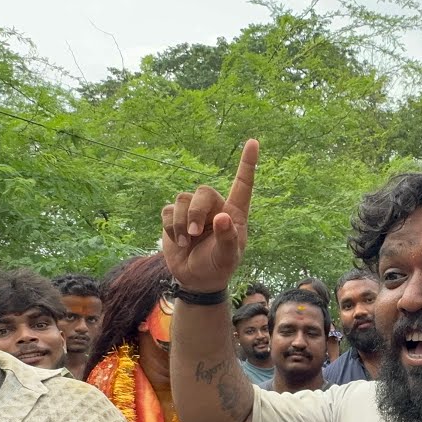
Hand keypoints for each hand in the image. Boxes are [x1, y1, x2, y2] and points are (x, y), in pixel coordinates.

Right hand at [160, 139, 258, 292]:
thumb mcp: (227, 257)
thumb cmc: (218, 266)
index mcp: (234, 212)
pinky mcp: (175, 217)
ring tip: (186, 241)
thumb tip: (222, 218)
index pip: (242, 184)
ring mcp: (193, 211)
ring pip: (182, 200)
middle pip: (202, 192)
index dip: (248, 163)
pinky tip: (177, 240)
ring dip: (181, 223)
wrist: (195, 278)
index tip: (254, 142)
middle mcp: (214, 207)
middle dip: (195, 212)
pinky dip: (170, 226)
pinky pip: (168, 210)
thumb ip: (227, 238)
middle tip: (194, 234)